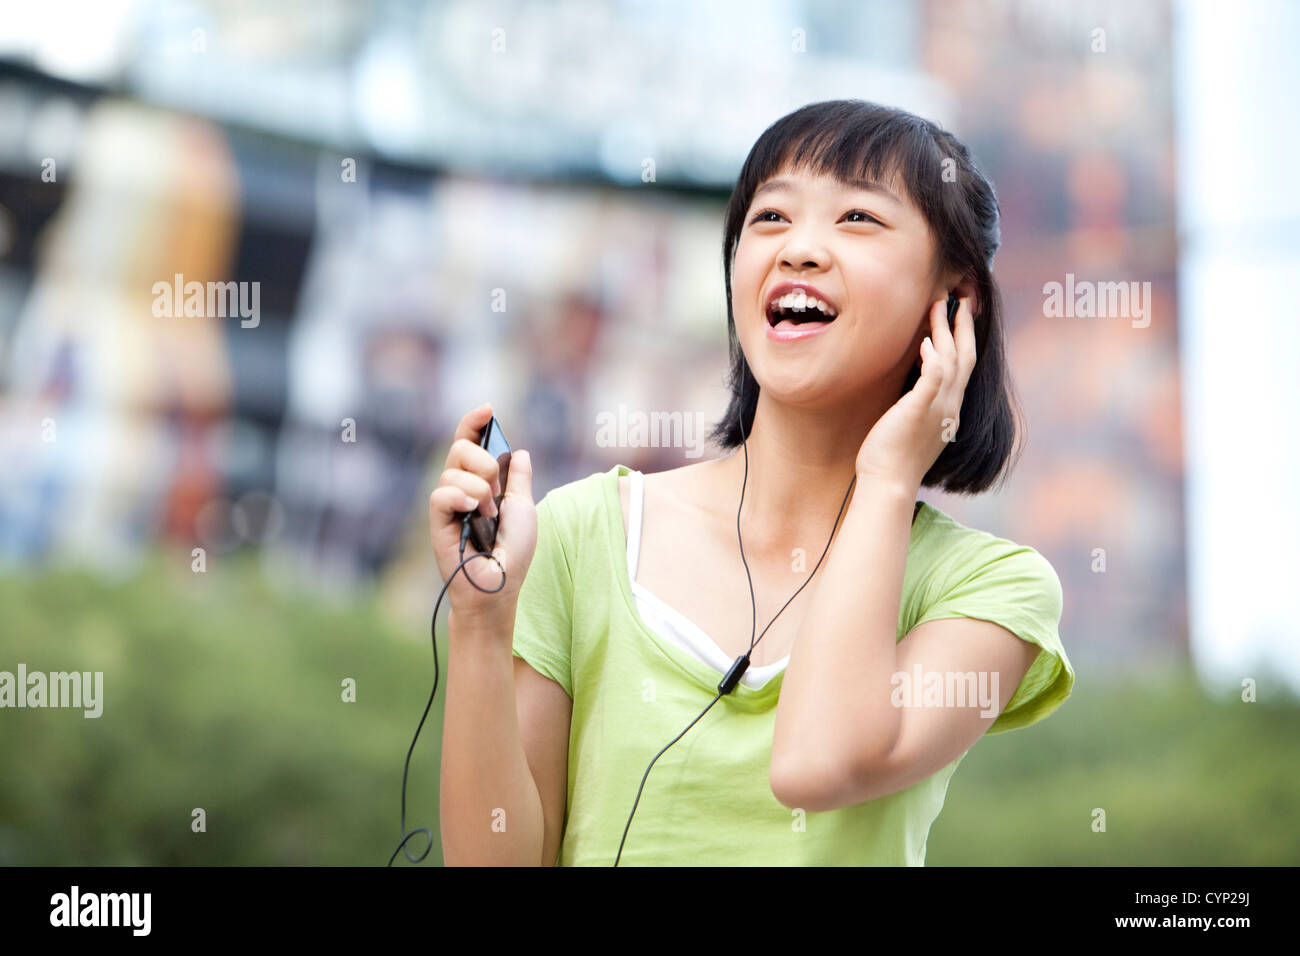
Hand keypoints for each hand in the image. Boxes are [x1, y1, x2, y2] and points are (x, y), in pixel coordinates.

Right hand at [429, 403, 537, 618]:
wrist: (501, 584)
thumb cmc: (513, 552)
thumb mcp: (524, 508)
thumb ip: (519, 479)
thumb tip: (521, 452)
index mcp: (480, 483)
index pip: (469, 444)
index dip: (473, 423)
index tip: (487, 409)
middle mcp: (460, 490)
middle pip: (459, 449)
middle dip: (483, 462)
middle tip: (496, 490)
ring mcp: (447, 505)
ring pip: (452, 471)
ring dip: (479, 490)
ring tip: (487, 516)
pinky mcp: (437, 522)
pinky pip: (441, 493)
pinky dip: (460, 497)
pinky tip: (472, 511)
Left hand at [855, 296, 976, 489]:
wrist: (889, 483)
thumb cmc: (893, 456)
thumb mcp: (913, 424)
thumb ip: (919, 402)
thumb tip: (915, 387)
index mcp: (950, 408)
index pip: (964, 365)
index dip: (965, 337)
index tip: (961, 314)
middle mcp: (950, 406)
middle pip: (965, 355)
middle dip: (963, 324)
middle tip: (960, 297)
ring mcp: (938, 408)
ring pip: (951, 359)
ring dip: (946, 330)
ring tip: (939, 305)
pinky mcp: (919, 410)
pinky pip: (933, 377)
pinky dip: (933, 356)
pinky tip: (926, 341)